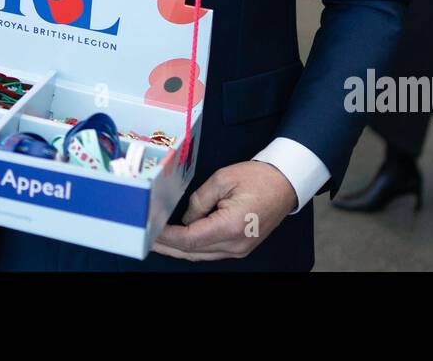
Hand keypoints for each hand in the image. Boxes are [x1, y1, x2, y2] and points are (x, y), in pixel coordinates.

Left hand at [152, 161, 295, 260]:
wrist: (285, 184)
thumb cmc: (258, 178)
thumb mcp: (222, 179)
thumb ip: (199, 200)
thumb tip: (185, 218)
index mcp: (230, 226)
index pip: (190, 239)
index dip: (167, 237)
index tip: (150, 231)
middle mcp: (235, 244)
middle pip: (193, 251)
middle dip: (168, 246)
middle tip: (146, 238)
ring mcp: (239, 249)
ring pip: (201, 255)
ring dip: (179, 249)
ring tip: (158, 240)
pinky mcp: (241, 247)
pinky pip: (212, 251)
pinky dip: (194, 247)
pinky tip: (180, 240)